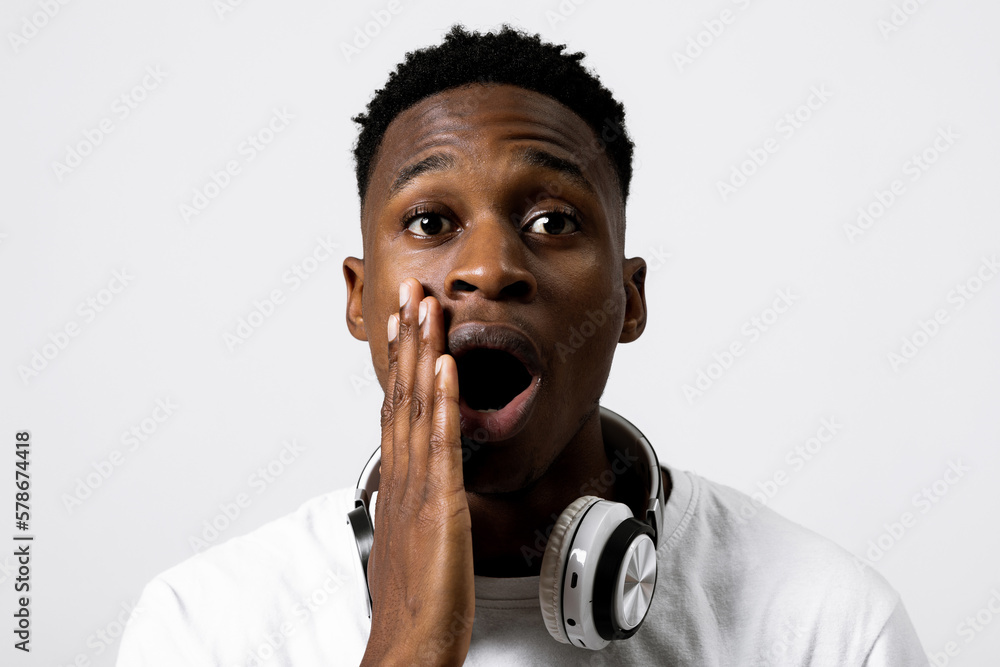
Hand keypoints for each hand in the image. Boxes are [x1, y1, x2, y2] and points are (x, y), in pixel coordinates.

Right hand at [361, 278, 474, 666]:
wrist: (410, 644)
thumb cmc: (414, 598)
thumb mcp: (412, 535)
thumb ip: (412, 502)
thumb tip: (412, 484)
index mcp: (399, 480)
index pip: (397, 406)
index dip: (402, 361)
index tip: (406, 322)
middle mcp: (403, 474)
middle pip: (402, 394)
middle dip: (409, 339)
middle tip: (412, 292)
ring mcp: (418, 486)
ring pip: (417, 406)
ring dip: (422, 353)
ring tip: (426, 308)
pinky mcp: (439, 504)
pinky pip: (441, 443)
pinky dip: (441, 401)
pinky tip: (446, 365)